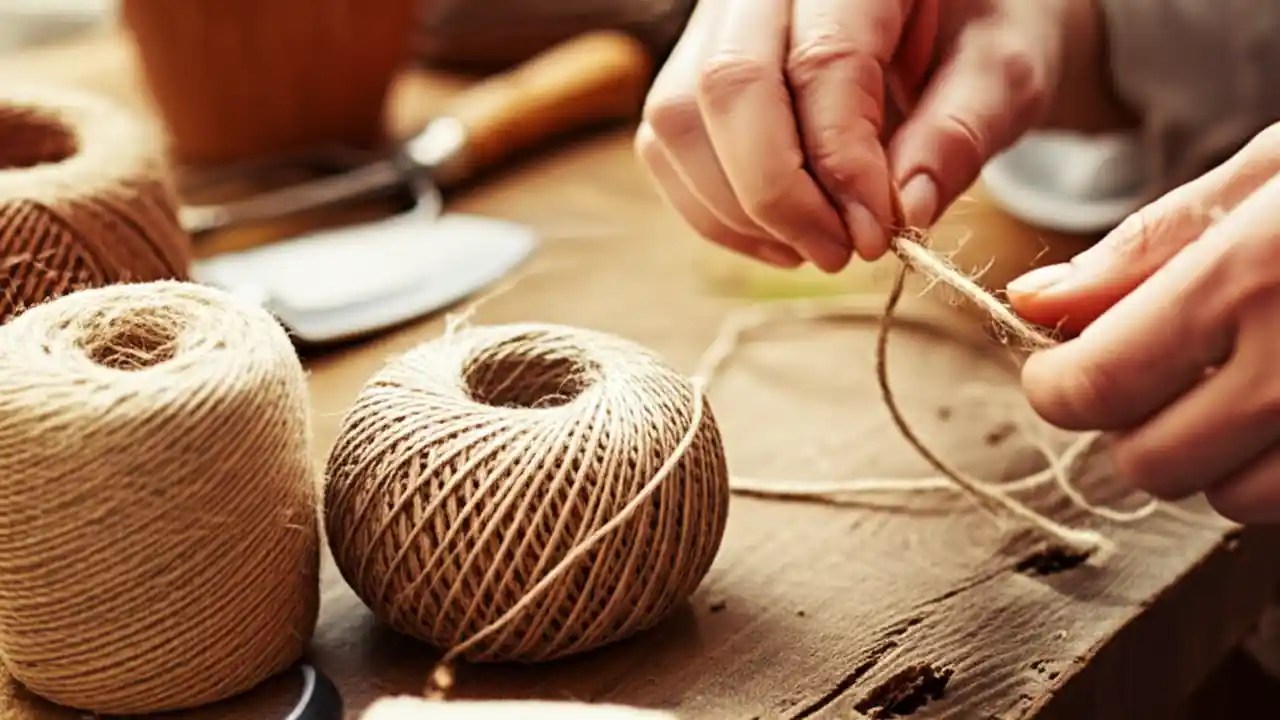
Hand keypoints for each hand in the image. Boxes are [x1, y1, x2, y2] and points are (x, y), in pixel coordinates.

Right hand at [634, 0, 1098, 271]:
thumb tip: (906, 210)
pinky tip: (781, 237)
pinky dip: (716, 211)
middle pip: (728, 86)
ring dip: (739, 210)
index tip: (880, 233)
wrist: (946, 15)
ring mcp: (716, 23)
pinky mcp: (689, 70)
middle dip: (778, 193)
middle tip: (842, 252)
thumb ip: (961, 133)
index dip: (843, 162)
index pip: (822, 63)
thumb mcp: (1005, 72)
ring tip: (818, 248)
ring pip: (678, 121)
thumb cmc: (978, 30)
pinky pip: (667, 147)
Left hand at [1009, 125, 1279, 523]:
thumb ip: (1145, 247)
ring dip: (1209, 454)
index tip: (1060, 365)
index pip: (1092, 386)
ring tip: (1245, 379)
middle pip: (1149, 463)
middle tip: (1151, 371)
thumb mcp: (1271, 174)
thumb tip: (1033, 303)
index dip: (1056, 384)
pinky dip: (1275, 470)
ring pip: (1226, 500)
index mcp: (1252, 279)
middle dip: (1128, 423)